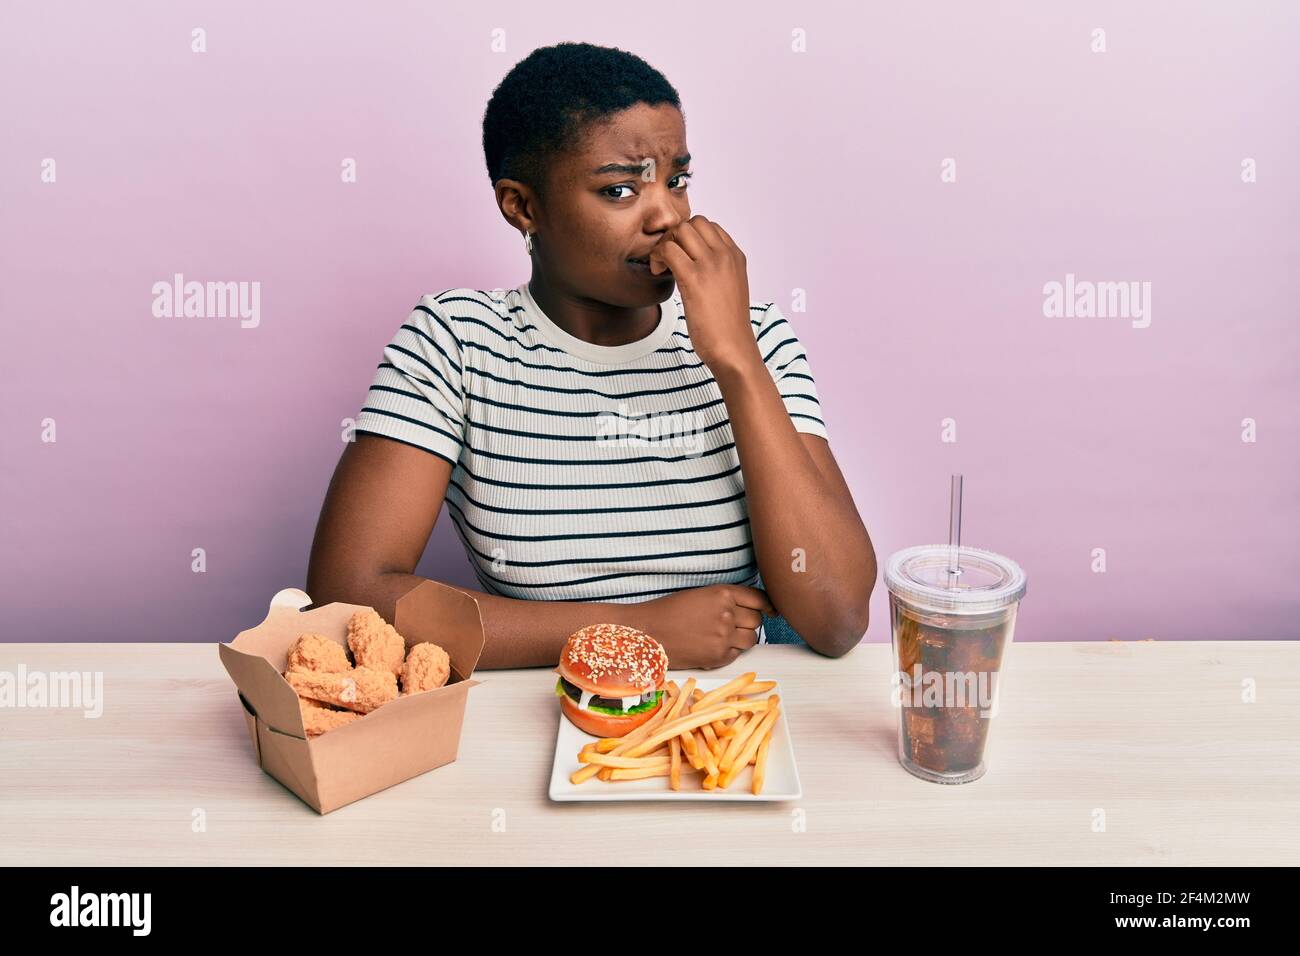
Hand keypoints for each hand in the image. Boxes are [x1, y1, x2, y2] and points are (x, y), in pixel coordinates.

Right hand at [631, 584, 775, 669]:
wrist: (648, 632)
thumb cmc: (669, 611)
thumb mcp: (700, 595)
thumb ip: (726, 599)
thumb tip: (753, 607)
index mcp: (722, 594)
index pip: (759, 599)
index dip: (767, 605)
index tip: (771, 609)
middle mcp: (726, 614)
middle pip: (757, 620)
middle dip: (749, 622)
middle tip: (734, 624)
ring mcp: (724, 637)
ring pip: (752, 639)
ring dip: (743, 637)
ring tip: (723, 636)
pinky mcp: (718, 657)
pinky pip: (737, 654)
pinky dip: (730, 651)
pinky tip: (712, 645)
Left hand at [648, 215, 763, 378]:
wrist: (734, 349)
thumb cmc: (727, 327)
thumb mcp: (730, 289)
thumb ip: (717, 271)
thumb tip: (693, 262)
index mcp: (736, 256)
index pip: (709, 226)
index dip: (689, 237)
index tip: (681, 256)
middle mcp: (726, 255)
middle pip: (693, 223)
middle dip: (675, 236)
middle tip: (667, 259)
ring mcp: (711, 265)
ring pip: (680, 230)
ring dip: (665, 244)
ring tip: (662, 266)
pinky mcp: (694, 278)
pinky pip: (668, 249)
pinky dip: (657, 256)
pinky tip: (658, 272)